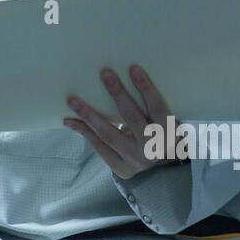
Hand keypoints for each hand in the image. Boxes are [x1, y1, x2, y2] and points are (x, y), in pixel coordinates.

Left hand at [64, 65, 182, 179]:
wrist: (164, 171)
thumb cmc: (162, 135)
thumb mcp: (166, 123)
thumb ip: (151, 106)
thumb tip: (125, 75)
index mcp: (169, 132)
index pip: (158, 108)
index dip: (147, 89)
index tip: (134, 68)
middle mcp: (153, 147)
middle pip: (132, 118)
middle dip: (118, 94)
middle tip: (105, 73)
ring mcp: (135, 159)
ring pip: (109, 134)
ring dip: (89, 115)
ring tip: (72, 100)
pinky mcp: (121, 168)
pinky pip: (99, 147)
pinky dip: (84, 132)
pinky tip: (69, 120)